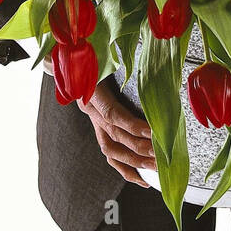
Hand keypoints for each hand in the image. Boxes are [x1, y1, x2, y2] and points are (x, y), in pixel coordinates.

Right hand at [43, 59, 155, 186]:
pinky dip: (125, 168)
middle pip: (115, 135)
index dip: (133, 125)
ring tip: (155, 168)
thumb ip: (123, 62)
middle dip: (139, 148)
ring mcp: (92, 120)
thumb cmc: (91, 51)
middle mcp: (89, 109)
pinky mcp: (97, 126)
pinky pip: (108, 153)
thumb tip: (154, 67)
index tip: (153, 132)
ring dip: (134, 161)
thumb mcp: (105, 54)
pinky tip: (141, 179)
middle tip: (161, 155)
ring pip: (110, 149)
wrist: (68, 55)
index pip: (113, 114)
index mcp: (91, 92)